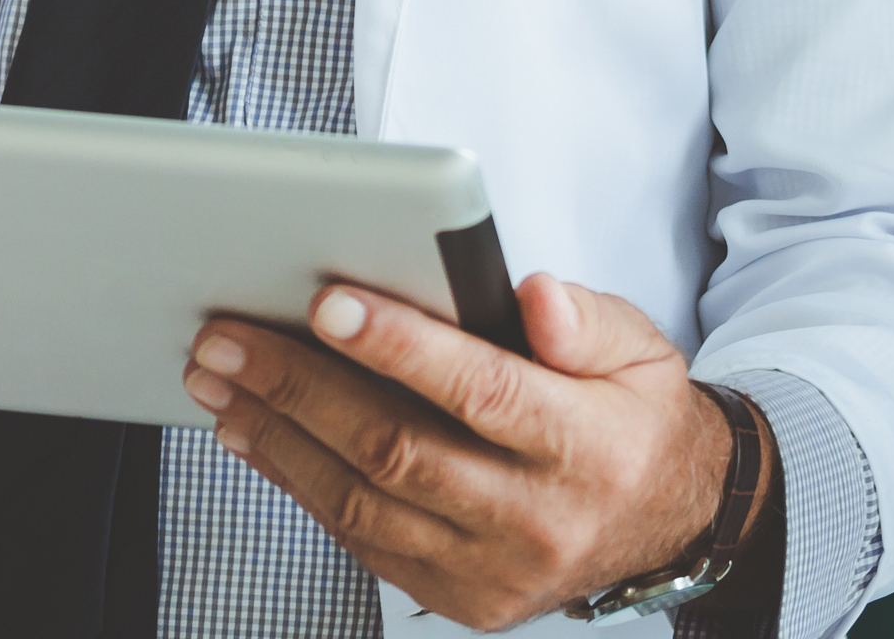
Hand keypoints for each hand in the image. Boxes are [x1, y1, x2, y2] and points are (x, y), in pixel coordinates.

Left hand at [182, 275, 771, 629]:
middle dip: (301, 388)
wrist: (671, 522)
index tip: (326, 304)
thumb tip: (531, 294)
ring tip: (221, 383)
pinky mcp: (459, 598)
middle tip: (230, 340)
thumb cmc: (636, 419)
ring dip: (279, 439)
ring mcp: (492, 571)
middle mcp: (538, 520)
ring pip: (364, 503)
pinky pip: (362, 541)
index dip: (399, 347)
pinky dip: (301, 485)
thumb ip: (585, 318)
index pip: (481, 392)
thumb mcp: (639, 350)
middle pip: (399, 450)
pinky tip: (260, 437)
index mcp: (587, 447)